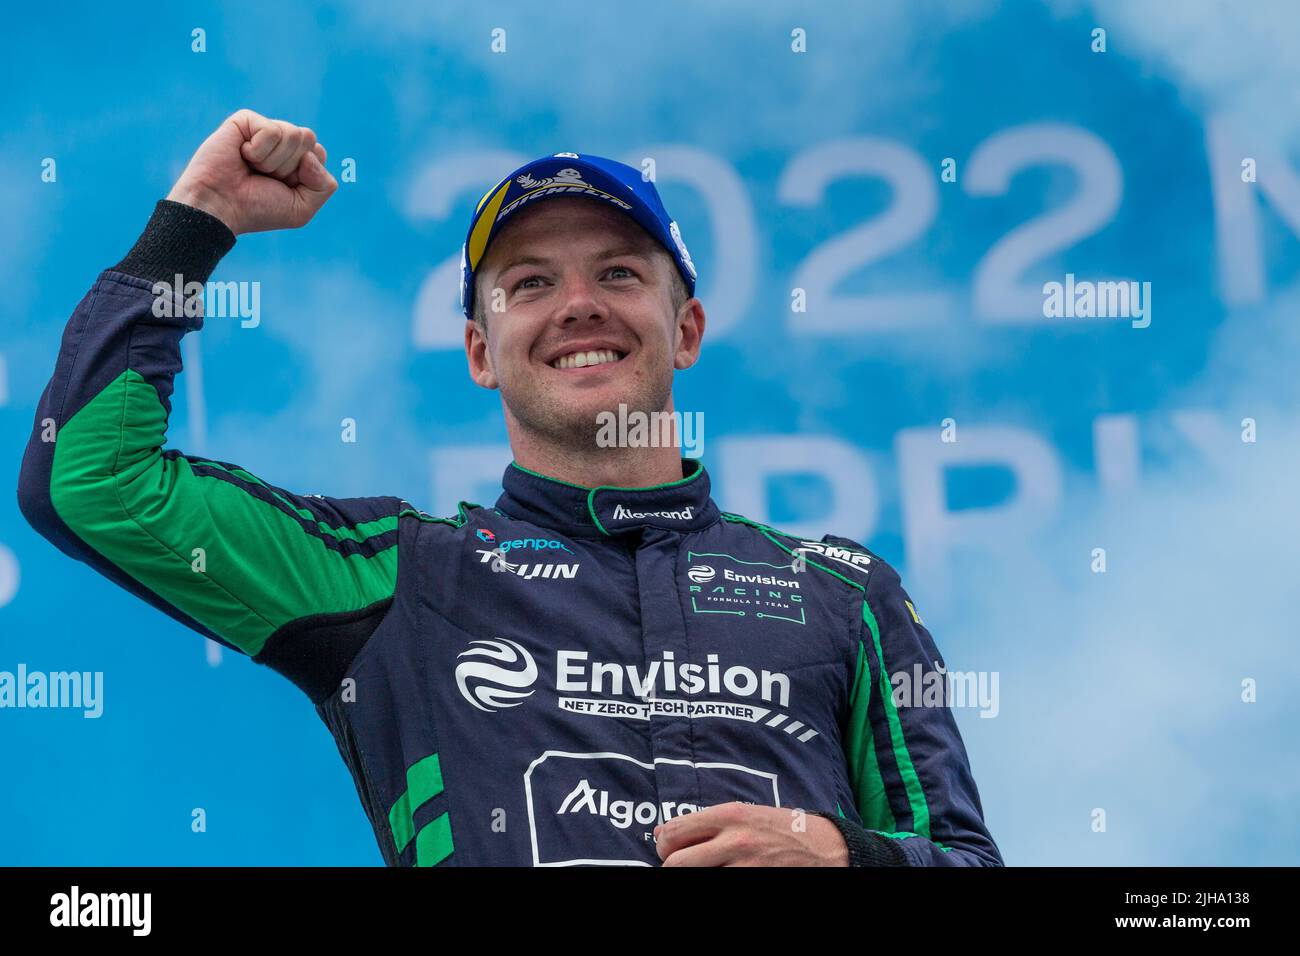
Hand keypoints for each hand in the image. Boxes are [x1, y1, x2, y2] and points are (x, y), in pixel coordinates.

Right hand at [165, 109, 337, 235]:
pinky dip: (259, 150)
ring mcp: (263, 130)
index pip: (319, 153)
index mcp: (296, 160)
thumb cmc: (258, 209)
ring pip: (294, 134)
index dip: (306, 175)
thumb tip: (311, 154)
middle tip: (266, 177)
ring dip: (274, 161)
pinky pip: (272, 130)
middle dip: (290, 166)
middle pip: (309, 139)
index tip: (282, 187)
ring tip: (253, 167)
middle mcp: (281, 142)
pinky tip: (242, 155)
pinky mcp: (245, 120)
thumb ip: (324, 185)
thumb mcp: (302, 208)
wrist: (221, 206)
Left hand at [654, 803, 848, 866]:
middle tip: (679, 866)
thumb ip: (705, 822)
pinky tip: (722, 876)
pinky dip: (715, 883)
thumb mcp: (744, 814)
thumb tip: (661, 832)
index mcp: (729, 815)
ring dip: (693, 877)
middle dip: (670, 866)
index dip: (663, 845)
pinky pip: (719, 887)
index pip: (674, 832)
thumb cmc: (780, 828)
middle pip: (676, 862)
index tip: (668, 850)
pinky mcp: (754, 883)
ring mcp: (744, 867)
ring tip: (704, 870)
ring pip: (696, 878)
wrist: (823, 848)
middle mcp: (734, 840)